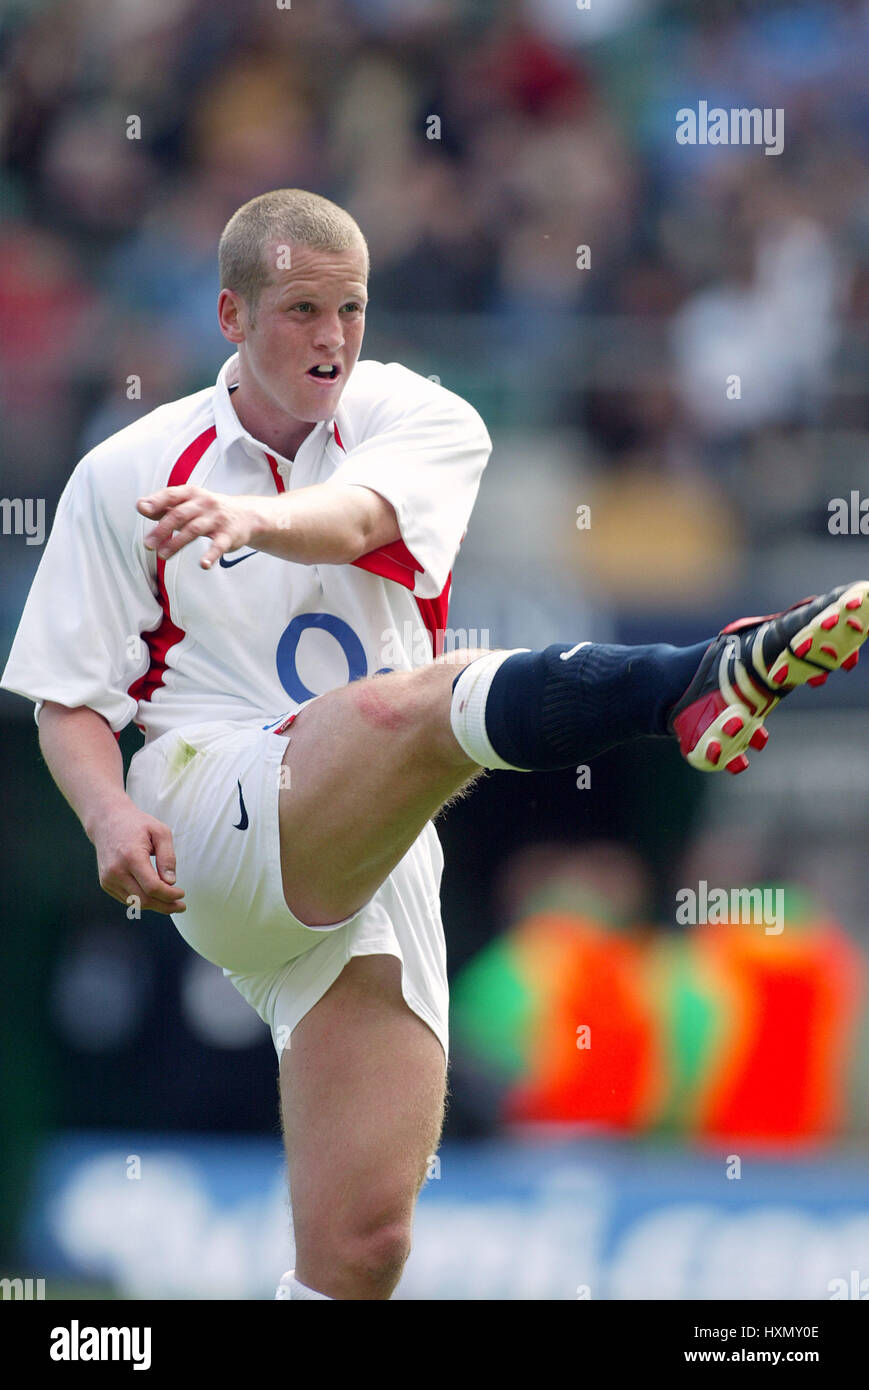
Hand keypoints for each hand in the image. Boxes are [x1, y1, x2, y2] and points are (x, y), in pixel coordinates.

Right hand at [92, 802, 185, 915]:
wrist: (107, 821)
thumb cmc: (137, 824)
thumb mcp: (160, 832)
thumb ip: (168, 857)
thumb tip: (172, 882)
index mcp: (131, 857)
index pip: (152, 887)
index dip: (169, 895)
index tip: (182, 894)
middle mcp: (116, 871)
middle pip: (144, 900)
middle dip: (165, 906)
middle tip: (181, 906)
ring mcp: (108, 879)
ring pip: (136, 903)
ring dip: (155, 906)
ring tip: (171, 903)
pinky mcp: (106, 883)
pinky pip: (128, 899)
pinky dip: (143, 901)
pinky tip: (155, 896)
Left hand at [138, 485, 263, 568]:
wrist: (246, 515)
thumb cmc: (210, 510)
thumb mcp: (189, 503)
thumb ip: (165, 506)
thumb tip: (140, 505)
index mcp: (192, 494)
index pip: (171, 495)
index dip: (156, 501)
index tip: (142, 509)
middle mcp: (204, 504)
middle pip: (179, 515)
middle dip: (162, 530)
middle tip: (148, 545)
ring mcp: (217, 519)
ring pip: (194, 530)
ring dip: (176, 543)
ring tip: (163, 556)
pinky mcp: (228, 535)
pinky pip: (218, 545)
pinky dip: (211, 555)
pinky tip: (203, 564)